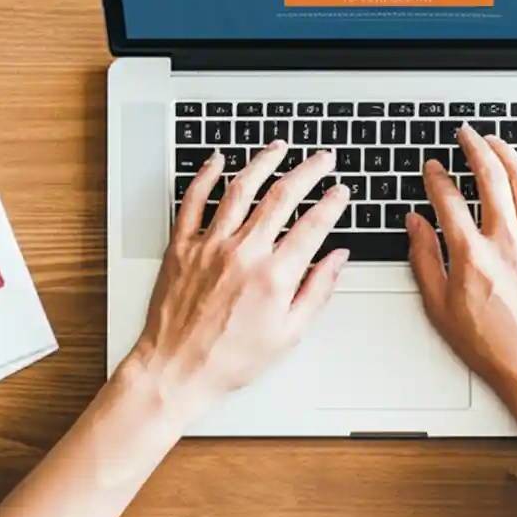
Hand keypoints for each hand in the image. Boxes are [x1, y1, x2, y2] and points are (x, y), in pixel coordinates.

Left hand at [128, 141, 351, 418]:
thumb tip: (337, 259)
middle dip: (308, 170)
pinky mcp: (182, 246)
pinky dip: (205, 176)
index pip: (313, 224)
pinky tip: (217, 161)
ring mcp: (210, 245)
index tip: (341, 191)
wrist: (176, 369)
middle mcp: (243, 253)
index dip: (332, 202)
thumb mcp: (288, 335)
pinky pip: (193, 200)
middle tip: (322, 159)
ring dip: (263, 161)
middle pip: (283, 195)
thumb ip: (317, 291)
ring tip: (279, 147)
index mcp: (274, 276)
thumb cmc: (229, 360)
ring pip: (241, 188)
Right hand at [406, 124, 516, 432]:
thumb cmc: (494, 347)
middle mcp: (508, 240)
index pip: (448, 200)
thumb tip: (415, 224)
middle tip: (464, 136)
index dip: (436, 178)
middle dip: (473, 148)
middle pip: (489, 177)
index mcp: (473, 254)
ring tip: (495, 140)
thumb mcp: (440, 308)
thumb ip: (425, 259)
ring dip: (508, 153)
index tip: (432, 169)